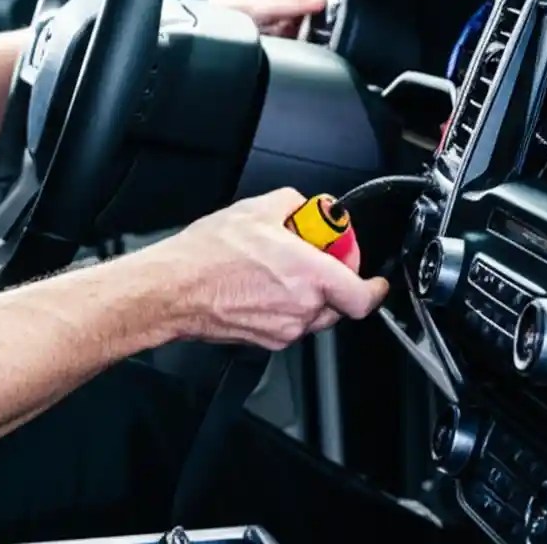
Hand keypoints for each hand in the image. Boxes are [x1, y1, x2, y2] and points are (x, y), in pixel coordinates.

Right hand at [148, 188, 388, 350]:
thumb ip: (295, 205)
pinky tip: (263, 285)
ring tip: (281, 269)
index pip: (362, 296)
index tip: (374, 279)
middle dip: (333, 281)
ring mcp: (283, 329)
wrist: (172, 289)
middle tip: (315, 259)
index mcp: (310, 276)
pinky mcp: (265, 340)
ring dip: (308, 294)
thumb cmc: (207, 255)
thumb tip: (307, 207)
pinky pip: (289, 323)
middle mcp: (302, 308)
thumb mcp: (257, 209)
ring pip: (313, 314)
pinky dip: (286, 306)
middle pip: (338, 303)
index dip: (373, 288)